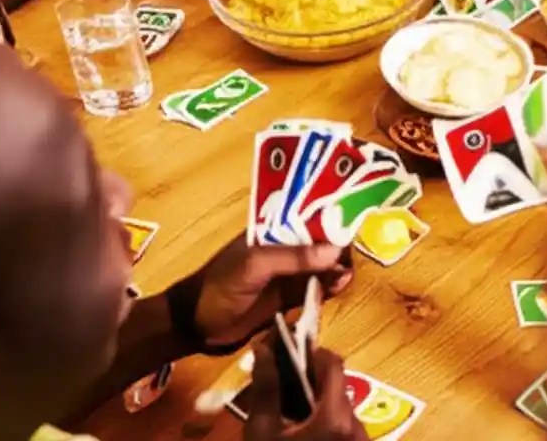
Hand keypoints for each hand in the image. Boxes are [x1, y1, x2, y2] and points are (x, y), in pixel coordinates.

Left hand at [193, 238, 352, 347]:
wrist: (196, 326)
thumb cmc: (220, 287)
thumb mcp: (255, 266)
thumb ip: (293, 258)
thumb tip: (336, 251)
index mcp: (273, 231)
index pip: (310, 220)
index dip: (332, 223)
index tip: (350, 234)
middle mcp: (284, 249)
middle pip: (321, 244)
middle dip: (338, 251)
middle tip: (346, 265)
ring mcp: (288, 274)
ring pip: (322, 267)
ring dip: (337, 270)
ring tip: (342, 280)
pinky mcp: (289, 298)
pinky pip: (316, 289)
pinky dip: (330, 288)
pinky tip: (337, 289)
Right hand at [245, 345, 367, 440]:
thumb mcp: (261, 431)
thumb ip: (265, 389)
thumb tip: (262, 348)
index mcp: (334, 417)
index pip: (334, 365)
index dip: (314, 351)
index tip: (292, 349)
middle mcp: (355, 424)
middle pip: (338, 384)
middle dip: (314, 376)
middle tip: (286, 378)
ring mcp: (360, 438)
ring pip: (342, 403)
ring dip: (320, 397)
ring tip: (293, 402)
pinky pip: (345, 422)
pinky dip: (328, 415)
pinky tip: (305, 425)